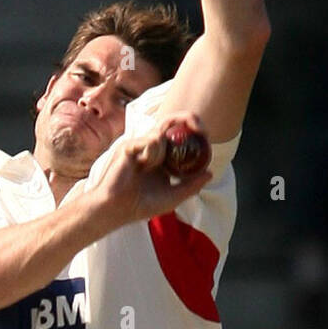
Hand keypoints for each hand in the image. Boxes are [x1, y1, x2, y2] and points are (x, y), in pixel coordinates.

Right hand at [88, 111, 211, 229]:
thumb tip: (210, 173)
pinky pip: (150, 141)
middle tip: (200, 129)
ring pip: (161, 133)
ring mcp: (140, 145)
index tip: (206, 136)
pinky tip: (143, 165)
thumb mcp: (174, 197)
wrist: (117, 210)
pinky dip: (153, 152)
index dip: (195, 131)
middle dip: (188, 119)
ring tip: (149, 167)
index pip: (181, 135)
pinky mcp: (129, 146)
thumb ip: (192, 186)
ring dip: (164, 150)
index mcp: (164, 157)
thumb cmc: (141, 205)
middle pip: (172, 122)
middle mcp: (152, 147)